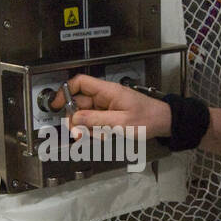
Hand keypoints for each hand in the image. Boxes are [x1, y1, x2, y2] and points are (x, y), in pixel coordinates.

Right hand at [51, 74, 171, 139]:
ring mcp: (107, 106)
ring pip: (86, 115)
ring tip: (100, 137)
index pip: (80, 83)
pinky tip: (105, 136)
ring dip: (88, 128)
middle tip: (79, 134)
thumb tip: (75, 118)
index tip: (56, 105)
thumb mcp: (121, 122)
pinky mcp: (111, 115)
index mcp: (107, 91)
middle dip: (76, 119)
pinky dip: (96, 131)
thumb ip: (96, 120)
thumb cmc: (148, 119)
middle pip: (79, 103)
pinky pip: (95, 122)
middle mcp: (105, 96)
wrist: (164, 122)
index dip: (65, 92)